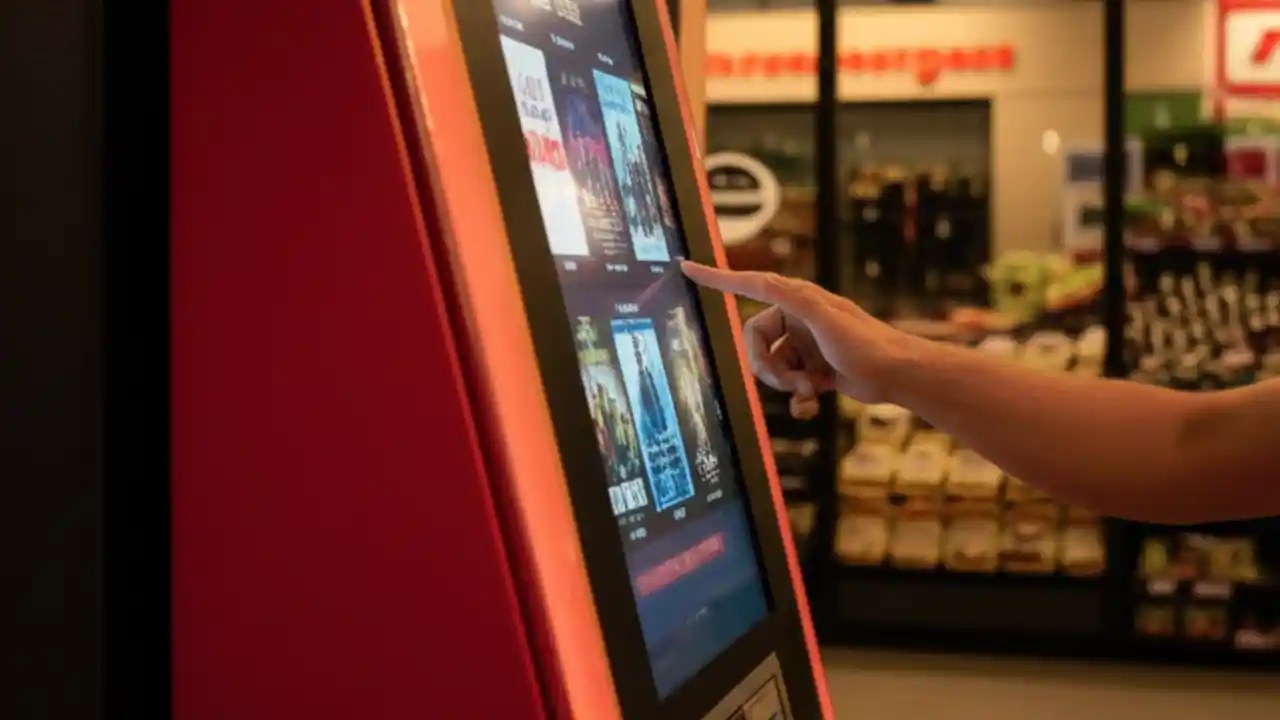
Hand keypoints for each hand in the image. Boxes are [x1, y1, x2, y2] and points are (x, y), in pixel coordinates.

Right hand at [681, 262, 916, 413]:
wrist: (897, 375)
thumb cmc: (865, 343)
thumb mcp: (824, 317)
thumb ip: (791, 297)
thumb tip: (757, 277)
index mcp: (795, 300)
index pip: (748, 285)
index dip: (717, 279)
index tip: (687, 268)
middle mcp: (797, 320)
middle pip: (755, 343)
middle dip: (767, 368)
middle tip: (789, 383)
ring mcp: (804, 346)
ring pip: (770, 368)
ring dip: (785, 385)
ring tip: (811, 391)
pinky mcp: (814, 370)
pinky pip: (788, 385)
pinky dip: (797, 397)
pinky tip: (813, 403)